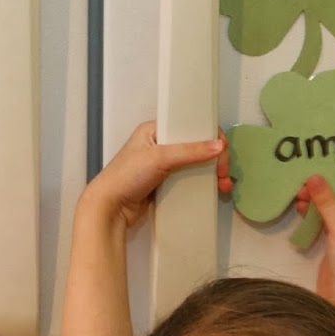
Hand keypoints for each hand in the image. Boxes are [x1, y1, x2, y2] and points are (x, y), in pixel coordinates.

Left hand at [80, 122, 225, 229]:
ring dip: (211, 173)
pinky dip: (202, 185)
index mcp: (155, 131)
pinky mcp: (165, 185)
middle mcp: (160, 146)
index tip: (222, 150)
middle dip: (214, 159)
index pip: (189, 126)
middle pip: (196, 147)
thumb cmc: (124, 177)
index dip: (209, 136)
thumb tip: (217, 146)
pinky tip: (212, 191)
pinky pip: (189, 181)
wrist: (110, 209)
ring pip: (194, 165)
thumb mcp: (159, 158)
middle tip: (224, 172)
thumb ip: (190, 151)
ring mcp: (163, 167)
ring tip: (222, 184)